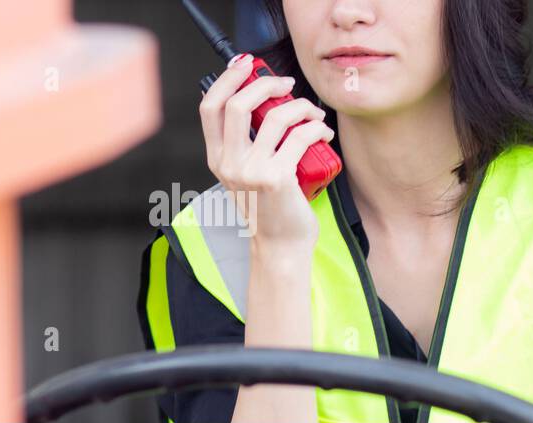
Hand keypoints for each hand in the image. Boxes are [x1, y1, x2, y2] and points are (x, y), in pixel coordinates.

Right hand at [198, 54, 333, 248]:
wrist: (280, 247)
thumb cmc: (270, 208)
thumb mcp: (245, 174)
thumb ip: (246, 144)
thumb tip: (264, 102)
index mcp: (217, 159)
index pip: (210, 108)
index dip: (226, 80)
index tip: (245, 65)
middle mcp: (228, 164)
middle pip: (238, 105)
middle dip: (266, 84)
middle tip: (286, 84)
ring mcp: (251, 171)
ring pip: (275, 117)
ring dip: (301, 106)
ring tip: (314, 112)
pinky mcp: (276, 178)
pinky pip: (299, 136)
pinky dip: (316, 126)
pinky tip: (323, 129)